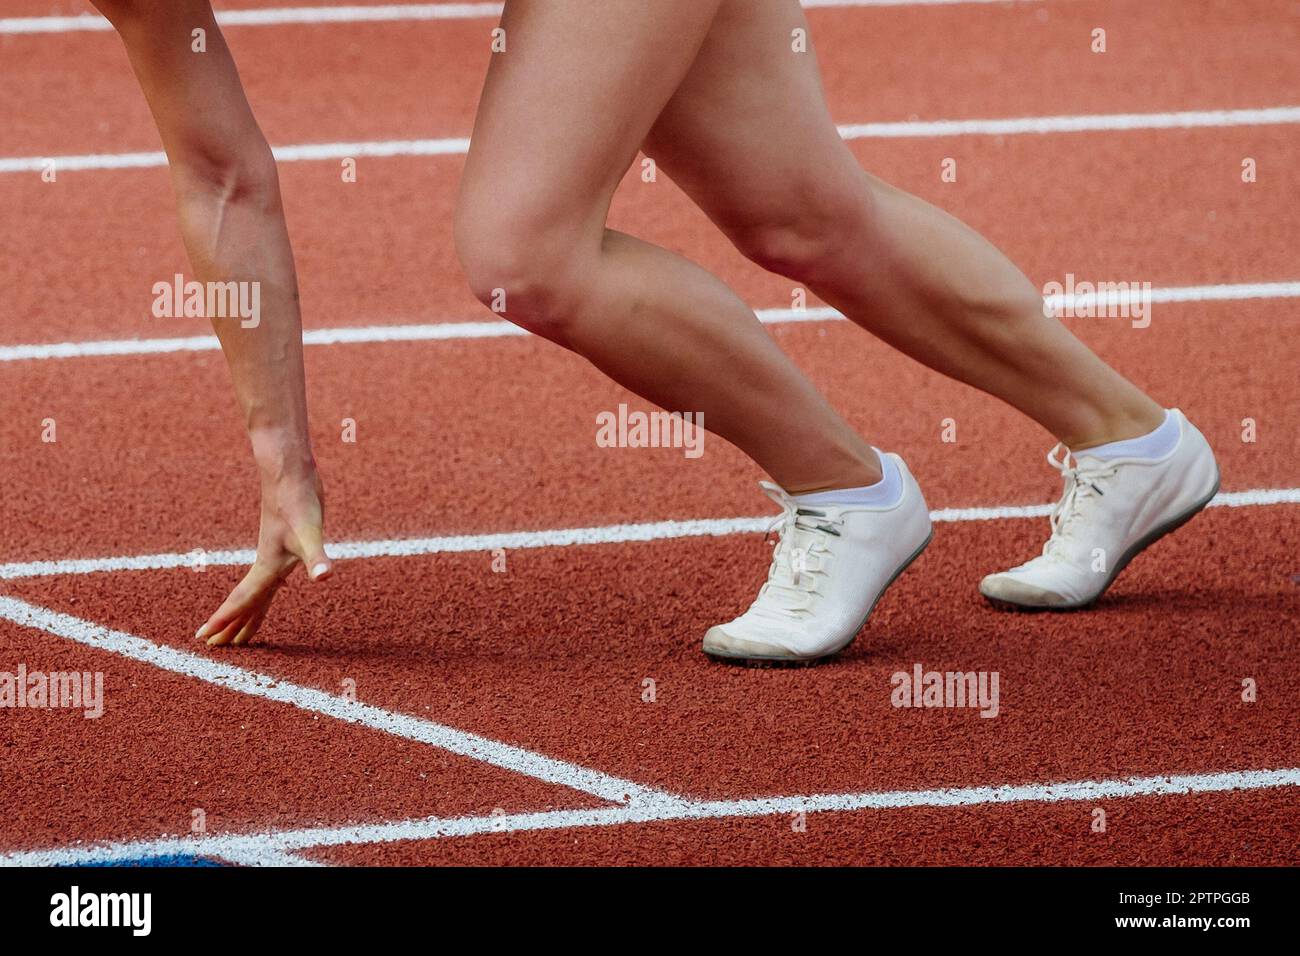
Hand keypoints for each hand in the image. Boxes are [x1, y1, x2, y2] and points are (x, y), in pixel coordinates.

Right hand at [195, 471, 331, 646]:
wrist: (290, 471)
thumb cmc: (299, 499)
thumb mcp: (310, 530)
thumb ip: (317, 556)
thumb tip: (324, 577)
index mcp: (268, 566)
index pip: (243, 600)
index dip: (225, 620)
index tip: (205, 640)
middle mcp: (267, 563)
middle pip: (245, 601)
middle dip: (230, 625)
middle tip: (213, 647)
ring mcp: (274, 555)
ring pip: (256, 592)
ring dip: (245, 612)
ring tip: (236, 632)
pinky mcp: (284, 545)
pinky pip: (269, 579)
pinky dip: (265, 592)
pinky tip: (271, 589)